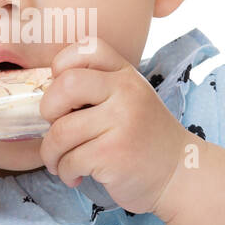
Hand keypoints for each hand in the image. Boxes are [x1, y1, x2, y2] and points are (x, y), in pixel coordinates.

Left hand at [37, 35, 191, 217]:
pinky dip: (65, 172)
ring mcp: (121, 123)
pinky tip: (77, 176)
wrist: (180, 174)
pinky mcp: (114, 155)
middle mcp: (126, 92)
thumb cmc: (143, 138)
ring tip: (60, 162)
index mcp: (126, 75)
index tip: (64, 94)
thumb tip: (45, 92)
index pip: (86, 48)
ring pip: (61, 131)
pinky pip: (69, 160)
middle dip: (48, 109)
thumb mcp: (129, 99)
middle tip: (55, 126)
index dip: (62, 66)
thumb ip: (98, 87)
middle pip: (65, 85)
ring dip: (51, 153)